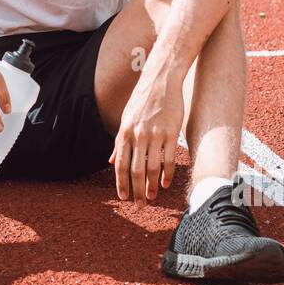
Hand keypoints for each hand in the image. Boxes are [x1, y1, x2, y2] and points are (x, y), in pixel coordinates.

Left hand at [108, 77, 182, 204]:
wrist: (161, 80)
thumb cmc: (142, 100)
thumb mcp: (125, 119)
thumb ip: (119, 142)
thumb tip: (112, 161)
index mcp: (124, 132)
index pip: (120, 165)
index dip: (121, 183)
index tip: (124, 197)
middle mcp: (138, 135)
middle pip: (135, 170)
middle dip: (136, 190)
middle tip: (140, 204)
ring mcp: (155, 134)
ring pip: (152, 168)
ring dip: (151, 186)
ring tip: (152, 197)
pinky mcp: (171, 133)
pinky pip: (169, 159)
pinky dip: (167, 175)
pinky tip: (165, 183)